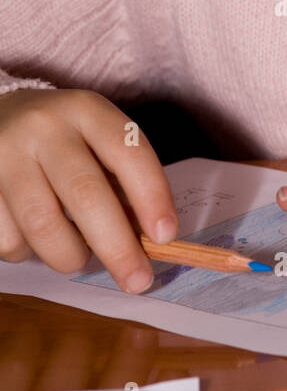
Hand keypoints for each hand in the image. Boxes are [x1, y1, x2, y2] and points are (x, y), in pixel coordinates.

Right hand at [0, 88, 177, 291]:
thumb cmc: (65, 139)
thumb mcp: (98, 139)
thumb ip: (124, 181)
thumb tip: (150, 241)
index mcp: (86, 110)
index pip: (127, 152)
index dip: (151, 197)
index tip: (166, 236)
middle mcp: (44, 128)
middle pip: (86, 195)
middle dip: (118, 247)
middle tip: (138, 279)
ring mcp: (5, 156)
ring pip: (44, 226)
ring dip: (70, 255)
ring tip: (79, 254)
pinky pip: (10, 241)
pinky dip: (30, 253)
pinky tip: (36, 237)